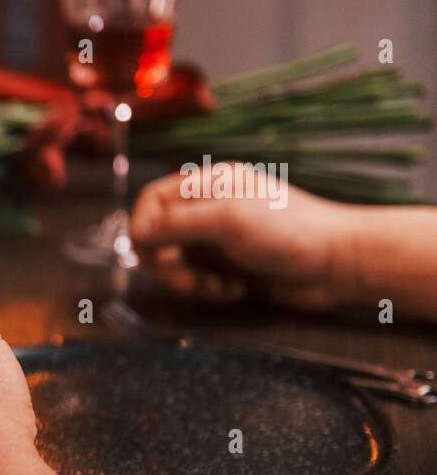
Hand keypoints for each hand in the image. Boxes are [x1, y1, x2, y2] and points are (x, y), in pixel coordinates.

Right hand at [128, 163, 352, 310]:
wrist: (338, 264)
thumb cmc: (287, 232)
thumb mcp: (228, 220)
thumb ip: (177, 224)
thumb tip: (135, 233)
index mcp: (207, 184)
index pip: (151, 200)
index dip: (142, 227)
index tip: (149, 253)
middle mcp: (208, 209)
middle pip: (157, 236)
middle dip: (168, 262)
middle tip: (189, 280)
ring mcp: (217, 239)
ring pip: (174, 262)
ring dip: (189, 281)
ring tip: (218, 287)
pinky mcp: (228, 266)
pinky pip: (196, 279)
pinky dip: (208, 289)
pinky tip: (234, 289)